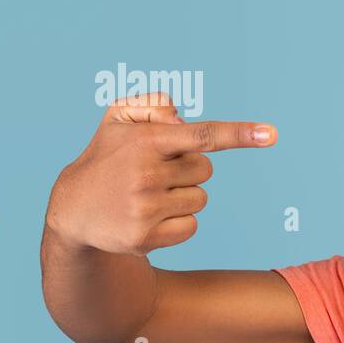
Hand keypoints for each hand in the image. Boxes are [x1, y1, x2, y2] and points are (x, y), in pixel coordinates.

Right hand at [47, 92, 276, 254]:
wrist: (73, 208)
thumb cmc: (107, 156)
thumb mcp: (119, 118)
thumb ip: (154, 105)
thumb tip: (184, 119)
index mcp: (145, 141)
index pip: (202, 135)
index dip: (239, 133)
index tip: (271, 133)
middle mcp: (145, 175)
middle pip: (205, 170)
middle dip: (187, 168)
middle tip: (153, 171)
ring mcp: (145, 208)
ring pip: (201, 199)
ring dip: (182, 195)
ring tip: (147, 194)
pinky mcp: (146, 237)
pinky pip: (192, 226)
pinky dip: (178, 221)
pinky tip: (149, 216)